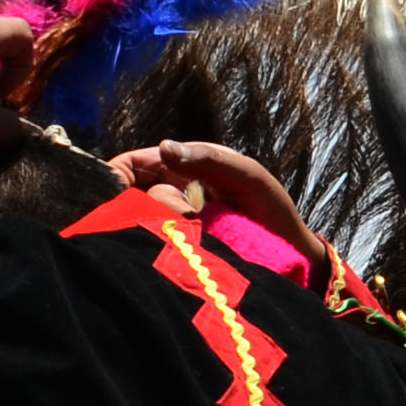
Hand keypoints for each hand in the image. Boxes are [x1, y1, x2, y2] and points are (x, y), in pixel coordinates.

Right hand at [108, 138, 319, 264]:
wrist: (294, 257)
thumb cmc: (271, 209)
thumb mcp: (247, 175)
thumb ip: (209, 160)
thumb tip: (164, 148)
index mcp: (182, 169)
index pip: (135, 164)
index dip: (116, 172)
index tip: (110, 187)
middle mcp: (170, 197)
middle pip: (130, 196)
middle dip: (135, 205)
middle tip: (165, 214)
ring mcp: (172, 229)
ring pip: (140, 224)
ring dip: (154, 227)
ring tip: (188, 230)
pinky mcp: (178, 255)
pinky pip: (154, 249)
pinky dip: (157, 248)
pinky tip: (173, 250)